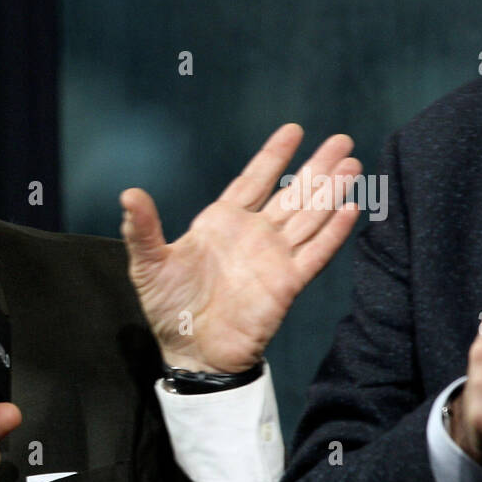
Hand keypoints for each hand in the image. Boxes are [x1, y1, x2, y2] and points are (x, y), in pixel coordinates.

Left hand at [120, 123, 361, 372]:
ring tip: (352, 164)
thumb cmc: (168, 308)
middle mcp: (253, 235)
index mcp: (221, 224)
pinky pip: (316, 252)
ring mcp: (273, 257)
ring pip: (309, 216)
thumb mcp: (147, 265)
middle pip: (291, 193)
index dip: (273, 156)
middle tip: (341, 140)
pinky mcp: (288, 282)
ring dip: (331, 191)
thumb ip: (142, 230)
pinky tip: (351, 207)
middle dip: (316, 167)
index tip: (293, 130)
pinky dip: (334, 231)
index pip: (252, 181)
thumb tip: (128, 195)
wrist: (191, 351)